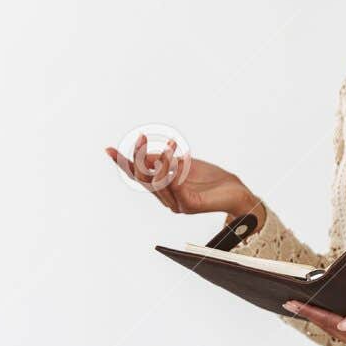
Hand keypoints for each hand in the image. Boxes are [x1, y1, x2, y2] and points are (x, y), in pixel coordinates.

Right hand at [105, 137, 257, 217]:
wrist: (236, 192)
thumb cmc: (211, 179)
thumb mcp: (184, 164)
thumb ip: (164, 161)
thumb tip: (144, 154)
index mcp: (163, 189)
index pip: (138, 176)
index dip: (123, 163)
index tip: (109, 150)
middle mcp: (167, 199)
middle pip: (143, 180)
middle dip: (139, 158)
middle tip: (140, 139)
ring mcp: (177, 204)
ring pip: (159, 183)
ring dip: (161, 162)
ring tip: (170, 146)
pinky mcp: (190, 205)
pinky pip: (177, 188)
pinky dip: (174, 173)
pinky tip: (178, 160)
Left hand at [283, 295, 345, 345]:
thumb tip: (343, 324)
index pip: (333, 323)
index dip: (311, 313)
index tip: (292, 304)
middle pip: (333, 330)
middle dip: (313, 317)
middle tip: (292, 303)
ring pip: (342, 334)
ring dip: (325, 322)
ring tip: (307, 309)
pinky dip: (340, 326)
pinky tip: (333, 317)